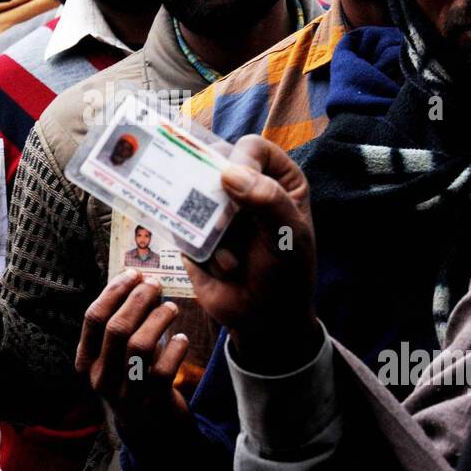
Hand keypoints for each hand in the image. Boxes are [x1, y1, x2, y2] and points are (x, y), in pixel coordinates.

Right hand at [76, 269, 191, 439]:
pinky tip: (182, 339)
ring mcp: (126, 393)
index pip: (93, 318)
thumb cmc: (134, 380)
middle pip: (116, 328)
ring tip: (171, 308)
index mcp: (87, 362)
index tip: (133, 274)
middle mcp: (101, 379)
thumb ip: (120, 324)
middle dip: (138, 300)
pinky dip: (174, 349)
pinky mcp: (152, 403)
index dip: (114, 291)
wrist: (152, 431)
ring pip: (139, 346)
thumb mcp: (117, 356)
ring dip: (157, 320)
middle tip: (155, 285)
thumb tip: (135, 281)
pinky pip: (163, 370)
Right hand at [184, 134, 320, 374]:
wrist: (264, 321)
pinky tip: (224, 271)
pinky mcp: (193, 233)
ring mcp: (215, 210)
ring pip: (191, 199)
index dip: (239, 160)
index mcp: (276, 178)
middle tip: (221, 222)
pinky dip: (201, 252)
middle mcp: (244, 188)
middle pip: (212, 165)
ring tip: (234, 262)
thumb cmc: (288, 274)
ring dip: (211, 234)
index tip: (231, 183)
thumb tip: (228, 174)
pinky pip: (181, 230)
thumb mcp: (289, 236)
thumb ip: (268, 200)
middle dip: (212, 195)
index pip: (251, 148)